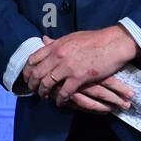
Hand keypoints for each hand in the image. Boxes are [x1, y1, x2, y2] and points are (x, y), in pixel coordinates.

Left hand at [23, 26, 138, 106]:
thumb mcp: (71, 37)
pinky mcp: (79, 77)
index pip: (32, 59)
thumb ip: (56, 42)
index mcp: (55, 46)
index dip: (27, 70)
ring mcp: (68, 67)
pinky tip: (60, 102)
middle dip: (32, 84)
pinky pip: (64, 92)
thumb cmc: (94, 40)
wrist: (114, 43)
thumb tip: (44, 40)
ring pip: (47, 84)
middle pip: (36, 73)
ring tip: (45, 97)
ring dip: (44, 93)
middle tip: (33, 91)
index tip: (27, 77)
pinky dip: (60, 99)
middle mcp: (58, 56)